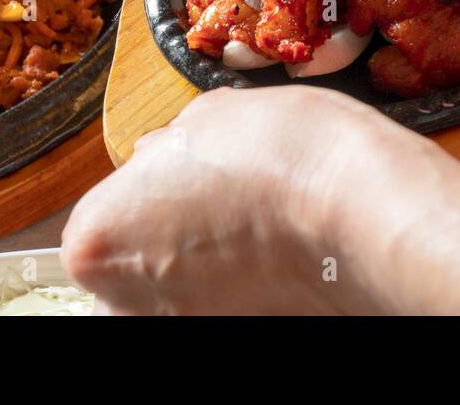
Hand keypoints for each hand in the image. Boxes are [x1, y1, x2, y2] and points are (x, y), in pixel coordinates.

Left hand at [60, 85, 423, 313]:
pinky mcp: (231, 342)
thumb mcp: (211, 116)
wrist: (361, 212)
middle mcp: (124, 302)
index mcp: (98, 238)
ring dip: (203, 272)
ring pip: (175, 297)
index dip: (152, 192)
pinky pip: (219, 310)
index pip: (105, 218)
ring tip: (255, 237)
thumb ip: (167, 147)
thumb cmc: (289, 159)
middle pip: (130, 270)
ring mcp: (177, 330)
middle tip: (222, 211)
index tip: (191, 180)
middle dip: (167, 242)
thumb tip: (162, 157)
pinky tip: (274, 264)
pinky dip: (238, 295)